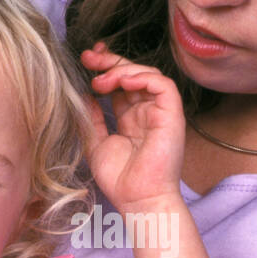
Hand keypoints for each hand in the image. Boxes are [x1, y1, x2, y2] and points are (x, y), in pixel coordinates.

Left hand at [80, 44, 185, 213]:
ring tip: (101, 80)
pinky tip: (123, 82)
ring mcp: (161, 112)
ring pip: (148, 74)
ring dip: (122, 70)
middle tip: (89, 57)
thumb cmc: (120, 180)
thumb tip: (84, 95)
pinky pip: (162, 85)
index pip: (121, 84)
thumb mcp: (96, 144)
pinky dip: (143, 77)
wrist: (138, 200)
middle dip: (110, 61)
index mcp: (131, 118)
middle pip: (132, 74)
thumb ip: (91, 119)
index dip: (105, 68)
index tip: (86, 61)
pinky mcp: (172, 114)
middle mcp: (147, 112)